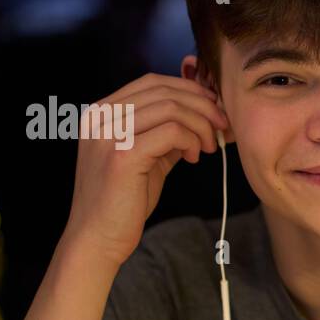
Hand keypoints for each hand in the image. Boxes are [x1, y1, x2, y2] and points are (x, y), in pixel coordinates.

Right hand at [63, 73, 227, 267]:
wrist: (97, 238)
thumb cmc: (123, 201)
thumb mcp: (147, 157)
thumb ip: (166, 133)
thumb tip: (204, 115)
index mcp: (101, 112)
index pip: (152, 82)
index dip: (189, 89)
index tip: (214, 108)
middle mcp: (100, 117)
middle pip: (165, 91)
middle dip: (203, 105)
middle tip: (222, 126)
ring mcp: (108, 134)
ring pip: (171, 108)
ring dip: (201, 125)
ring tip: (209, 146)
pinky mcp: (122, 155)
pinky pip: (171, 132)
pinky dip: (192, 140)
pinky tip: (195, 157)